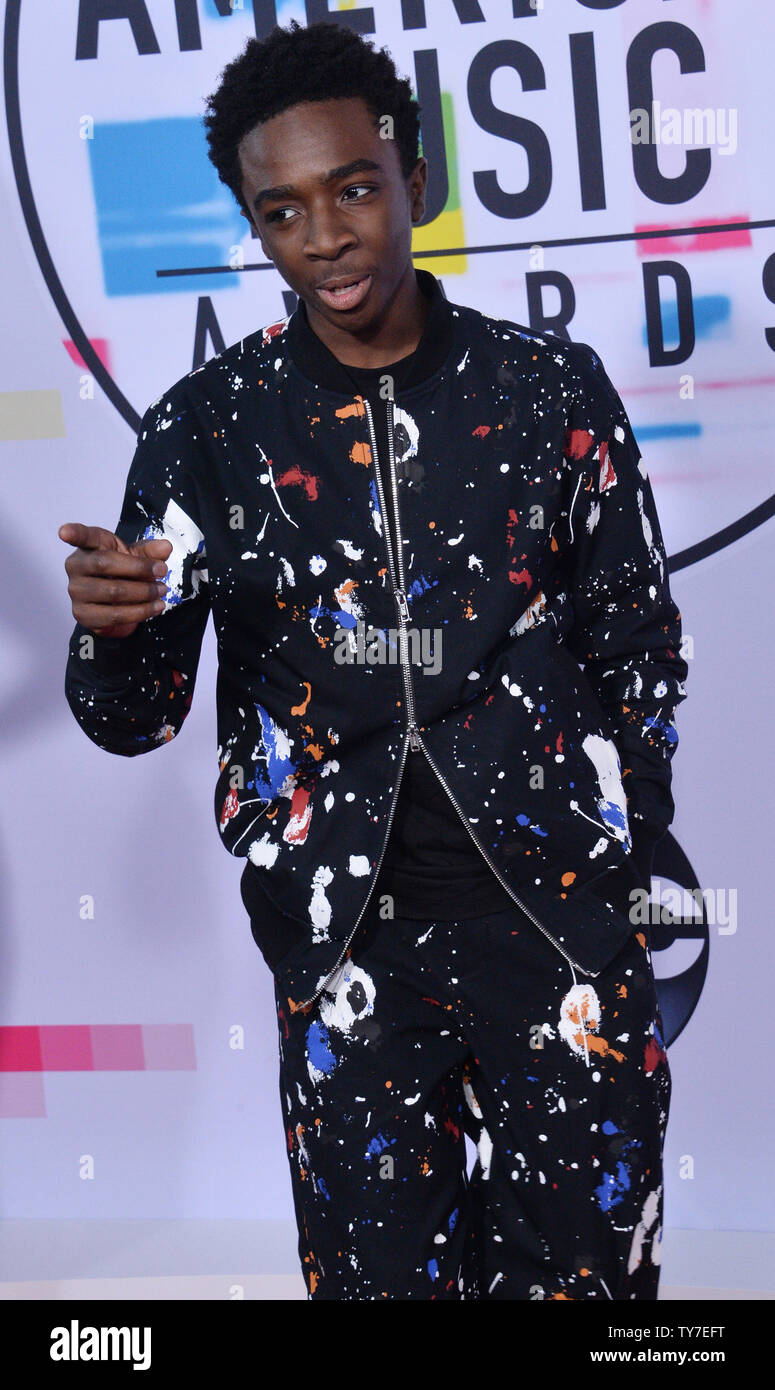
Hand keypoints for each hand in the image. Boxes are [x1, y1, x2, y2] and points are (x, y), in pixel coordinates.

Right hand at [58, 522, 171, 638]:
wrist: (116, 602)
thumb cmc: (123, 571)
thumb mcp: (138, 556)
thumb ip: (151, 551)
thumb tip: (165, 547)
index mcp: (88, 546)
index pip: (82, 537)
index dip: (73, 534)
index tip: (64, 532)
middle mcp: (76, 566)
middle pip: (104, 563)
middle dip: (138, 568)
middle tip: (162, 571)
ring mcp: (76, 591)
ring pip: (112, 592)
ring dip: (143, 592)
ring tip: (161, 591)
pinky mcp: (82, 614)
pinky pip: (114, 615)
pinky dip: (139, 612)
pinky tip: (154, 607)